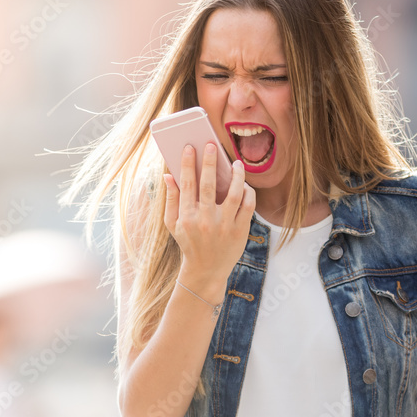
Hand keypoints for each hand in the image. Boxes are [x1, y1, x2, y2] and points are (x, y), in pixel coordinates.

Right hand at [162, 142, 254, 294]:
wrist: (206, 271)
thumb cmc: (188, 242)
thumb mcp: (172, 224)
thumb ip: (170, 199)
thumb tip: (168, 175)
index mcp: (187, 216)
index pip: (187, 184)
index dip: (188, 164)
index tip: (190, 147)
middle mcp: (205, 220)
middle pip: (209, 185)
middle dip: (210, 163)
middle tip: (212, 145)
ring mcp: (224, 226)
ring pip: (235, 194)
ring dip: (236, 175)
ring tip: (235, 163)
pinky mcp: (240, 231)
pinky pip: (248, 206)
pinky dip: (248, 192)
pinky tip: (245, 183)